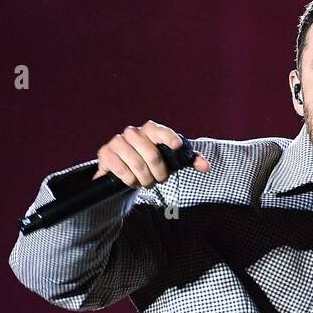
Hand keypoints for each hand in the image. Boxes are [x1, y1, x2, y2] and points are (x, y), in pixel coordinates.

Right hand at [92, 120, 210, 185]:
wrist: (123, 169)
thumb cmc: (150, 162)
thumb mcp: (170, 161)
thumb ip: (189, 160)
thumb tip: (207, 166)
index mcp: (150, 131)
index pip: (159, 131)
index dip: (169, 137)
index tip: (177, 146)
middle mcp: (133, 133)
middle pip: (151, 154)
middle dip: (159, 173)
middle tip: (159, 180)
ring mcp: (117, 142)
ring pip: (137, 165)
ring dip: (144, 179)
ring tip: (145, 182)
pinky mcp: (105, 154)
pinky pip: (121, 170)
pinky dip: (129, 180)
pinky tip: (131, 181)